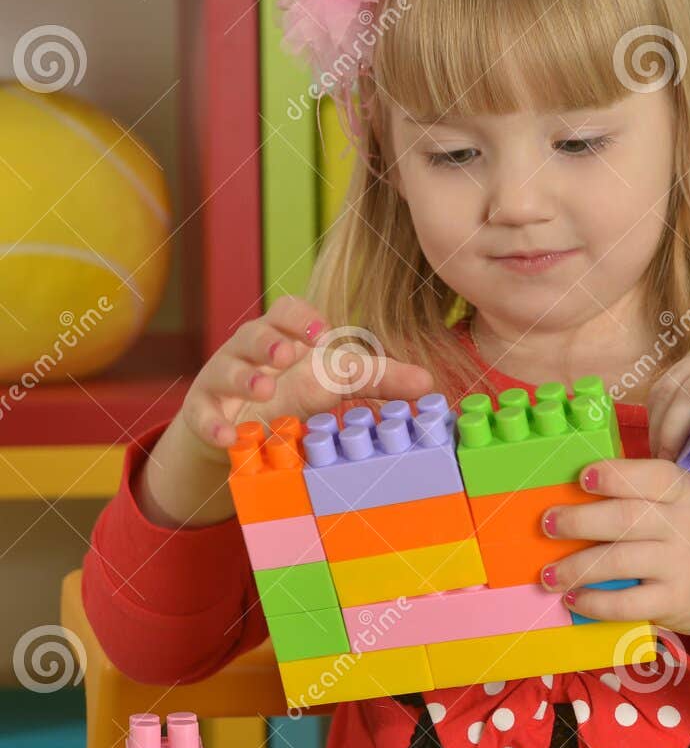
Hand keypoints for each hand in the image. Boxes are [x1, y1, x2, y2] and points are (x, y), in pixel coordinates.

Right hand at [177, 295, 435, 464]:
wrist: (241, 427)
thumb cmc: (295, 392)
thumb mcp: (336, 383)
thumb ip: (380, 380)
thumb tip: (428, 383)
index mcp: (283, 337)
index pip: (286, 311)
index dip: (301, 317)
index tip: (322, 332)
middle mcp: (249, 353)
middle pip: (253, 335)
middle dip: (270, 341)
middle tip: (289, 353)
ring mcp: (222, 381)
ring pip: (225, 370)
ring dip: (244, 377)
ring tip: (265, 388)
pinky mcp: (205, 413)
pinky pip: (203, 415)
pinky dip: (214, 425)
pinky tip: (227, 436)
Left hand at [540, 458, 689, 653]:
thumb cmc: (686, 533)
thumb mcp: (677, 502)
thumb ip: (637, 493)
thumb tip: (568, 493)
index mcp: (682, 491)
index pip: (652, 477)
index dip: (614, 476)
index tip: (581, 478)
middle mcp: (684, 525)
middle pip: (625, 519)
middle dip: (579, 521)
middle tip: (547, 525)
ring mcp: (680, 564)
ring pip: (620, 562)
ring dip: (576, 568)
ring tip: (549, 574)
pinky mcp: (673, 600)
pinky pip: (626, 604)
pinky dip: (594, 603)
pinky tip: (573, 598)